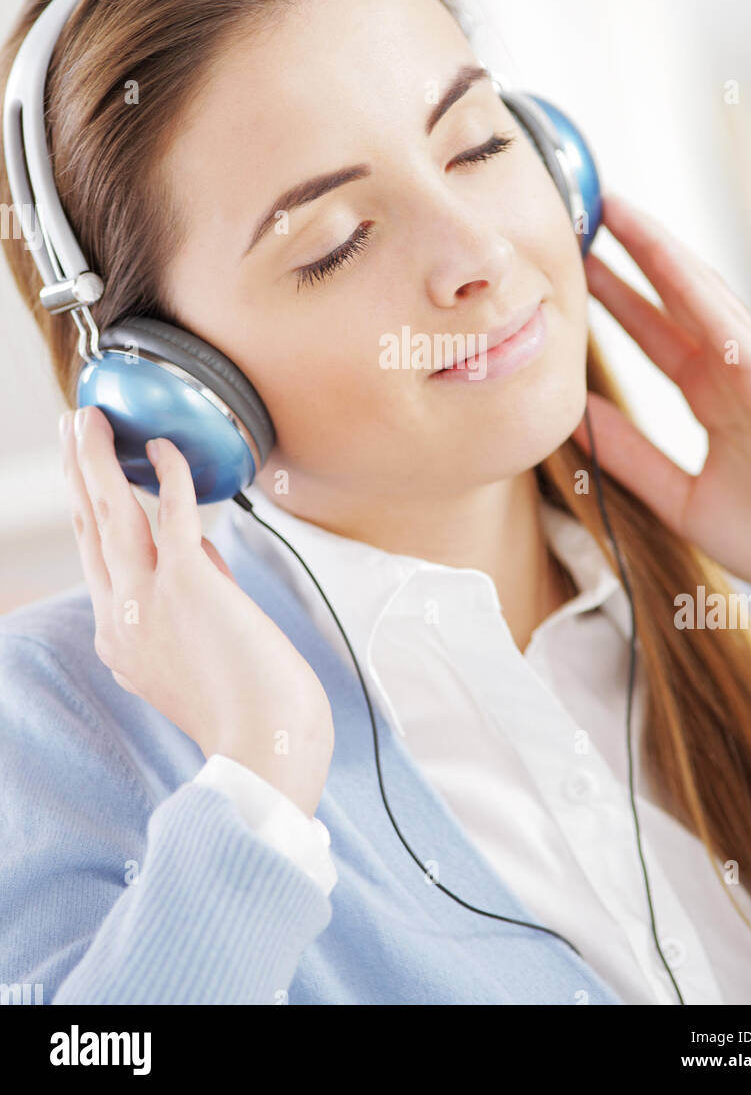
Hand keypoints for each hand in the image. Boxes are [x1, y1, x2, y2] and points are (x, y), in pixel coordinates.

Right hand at [59, 404, 334, 816]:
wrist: (264, 746)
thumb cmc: (246, 711)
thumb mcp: (197, 657)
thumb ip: (190, 601)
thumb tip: (202, 552)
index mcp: (118, 639)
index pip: (94, 563)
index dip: (85, 512)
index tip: (83, 479)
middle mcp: (120, 617)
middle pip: (88, 529)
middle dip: (76, 473)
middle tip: (71, 429)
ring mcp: (148, 598)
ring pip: (110, 514)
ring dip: (96, 460)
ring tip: (87, 420)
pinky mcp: (188, 583)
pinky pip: (173, 512)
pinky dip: (167, 473)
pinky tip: (161, 446)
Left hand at [574, 192, 750, 645]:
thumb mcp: (679, 495)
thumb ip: (632, 456)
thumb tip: (579, 421)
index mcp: (714, 396)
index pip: (657, 333)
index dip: (619, 297)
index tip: (576, 268)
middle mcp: (734, 373)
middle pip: (674, 299)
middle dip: (631, 258)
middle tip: (584, 216)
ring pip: (702, 296)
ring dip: (660, 252)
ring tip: (616, 212)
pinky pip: (731, 330)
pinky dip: (698, 293)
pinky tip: (664, 261)